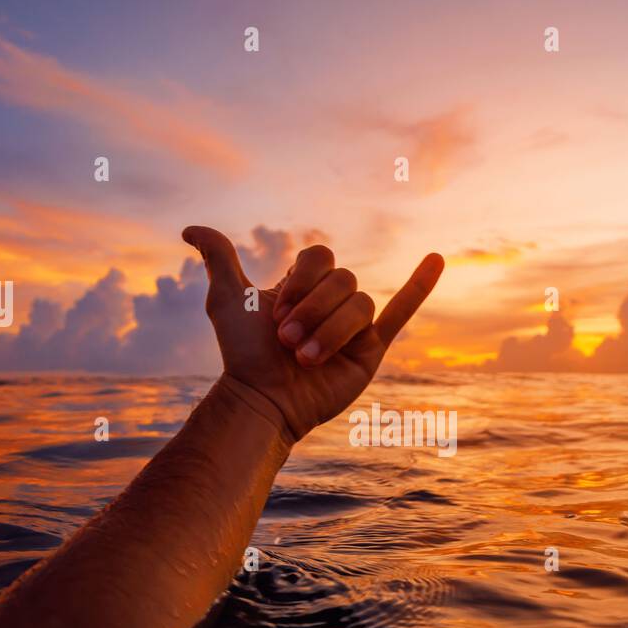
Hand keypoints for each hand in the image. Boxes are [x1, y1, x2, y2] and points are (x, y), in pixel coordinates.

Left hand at [183, 226, 442, 441]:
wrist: (262, 398)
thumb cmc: (243, 354)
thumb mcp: (227, 299)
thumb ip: (218, 259)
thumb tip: (191, 229)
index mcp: (307, 285)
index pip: (321, 258)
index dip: (302, 281)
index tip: (274, 311)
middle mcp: (333, 302)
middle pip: (344, 281)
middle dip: (312, 309)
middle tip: (285, 339)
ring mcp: (355, 325)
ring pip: (361, 305)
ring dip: (330, 331)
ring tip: (304, 359)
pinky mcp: (372, 350)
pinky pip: (401, 313)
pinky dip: (419, 287)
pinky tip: (436, 259)